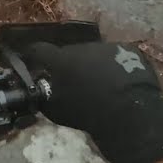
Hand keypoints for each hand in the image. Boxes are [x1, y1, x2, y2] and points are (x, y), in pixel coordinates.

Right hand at [20, 41, 162, 162]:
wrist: (129, 114)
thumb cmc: (88, 114)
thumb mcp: (57, 111)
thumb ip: (45, 96)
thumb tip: (40, 90)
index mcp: (61, 60)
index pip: (39, 50)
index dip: (34, 55)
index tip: (33, 61)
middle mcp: (82, 47)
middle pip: (70, 53)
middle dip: (70, 65)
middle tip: (75, 82)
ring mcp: (107, 47)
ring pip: (95, 55)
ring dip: (94, 66)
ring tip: (102, 85)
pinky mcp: (129, 51)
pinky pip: (116, 57)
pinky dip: (115, 67)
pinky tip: (121, 83)